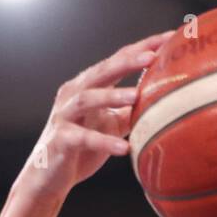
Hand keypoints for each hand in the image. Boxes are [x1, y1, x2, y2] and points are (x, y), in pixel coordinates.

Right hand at [26, 31, 174, 196]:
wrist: (49, 178)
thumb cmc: (81, 149)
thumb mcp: (110, 125)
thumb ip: (129, 111)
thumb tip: (161, 100)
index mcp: (88, 86)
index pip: (117, 60)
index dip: (141, 48)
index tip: (168, 38)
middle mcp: (74, 94)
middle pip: (101, 71)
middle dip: (127, 62)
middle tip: (151, 56)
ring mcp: (64, 115)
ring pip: (87, 98)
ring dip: (111, 95)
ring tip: (135, 96)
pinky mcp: (60, 140)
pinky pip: (82, 138)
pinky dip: (103, 142)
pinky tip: (123, 149)